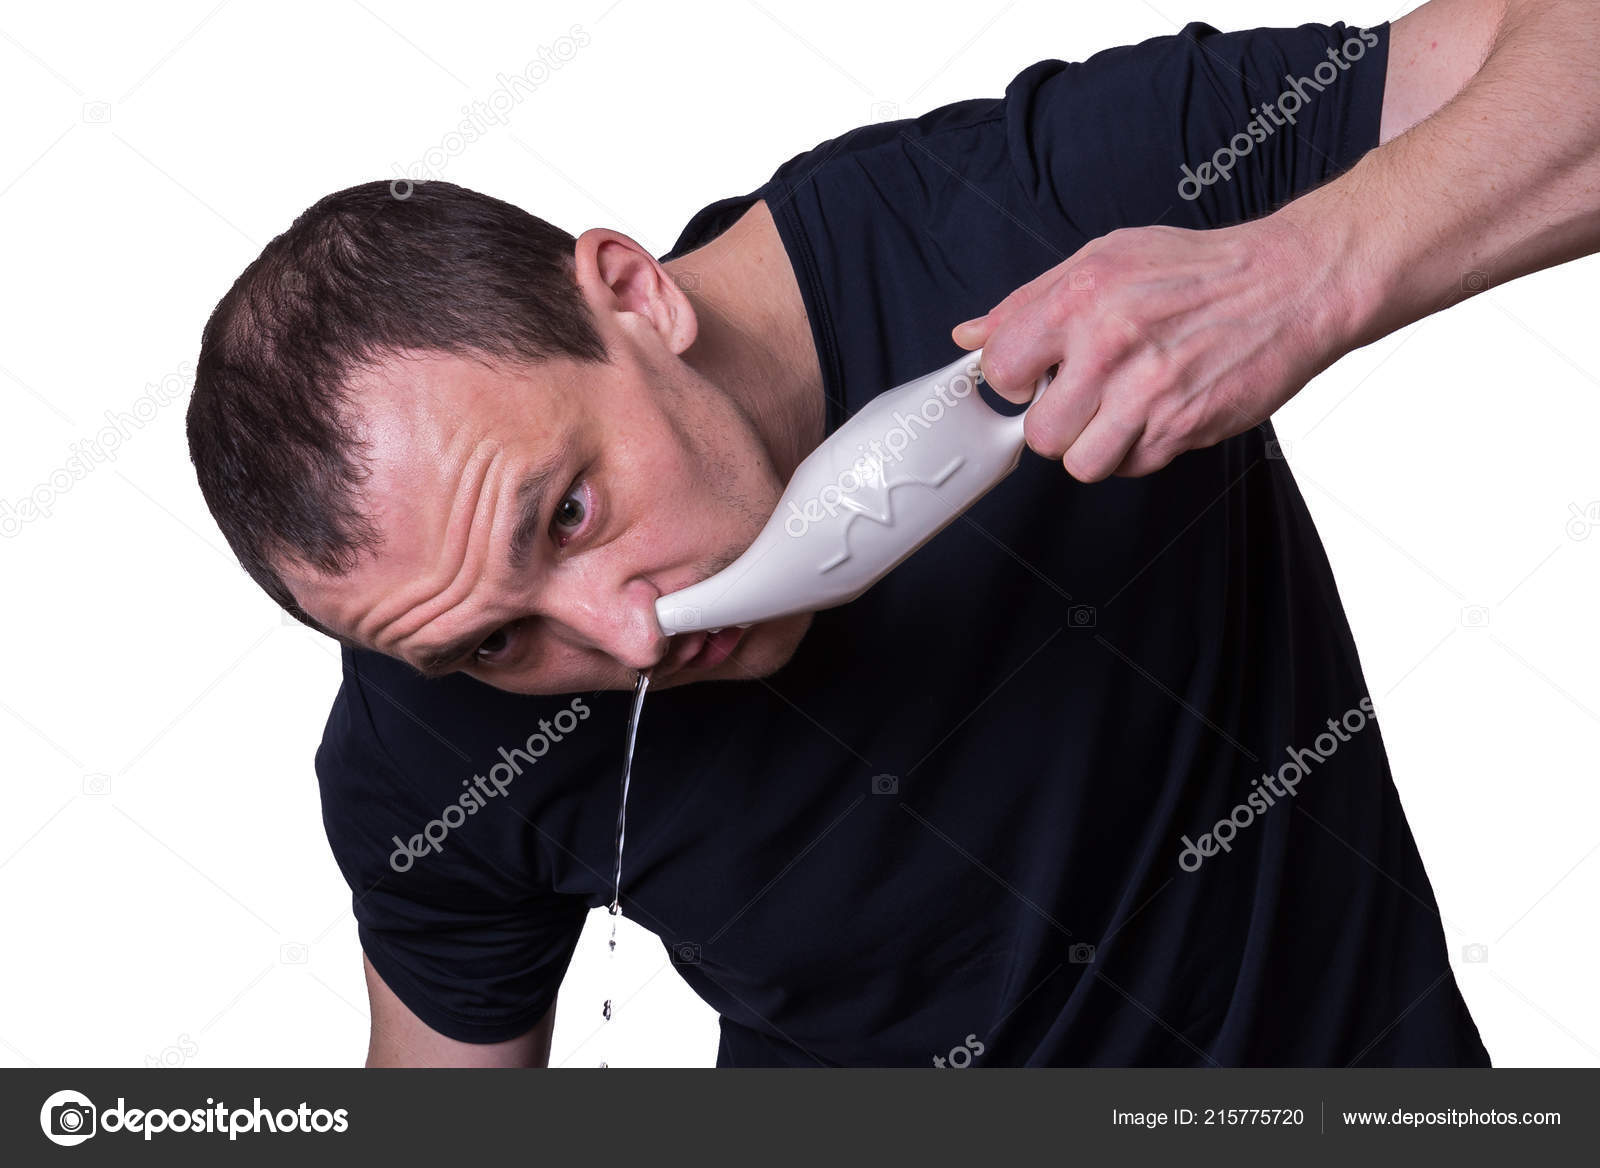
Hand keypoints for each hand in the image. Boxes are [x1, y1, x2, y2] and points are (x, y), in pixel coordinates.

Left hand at [951, 214, 1351, 481]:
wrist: (1290, 283)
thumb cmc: (1197, 270)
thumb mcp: (1103, 259)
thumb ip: (1028, 302)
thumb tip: (971, 337)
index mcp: (1080, 297)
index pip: (1001, 369)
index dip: (1015, 380)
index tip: (1037, 376)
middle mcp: (1109, 344)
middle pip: (1039, 432)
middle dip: (1056, 422)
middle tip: (1084, 397)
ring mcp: (1148, 392)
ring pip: (1081, 463)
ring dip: (1094, 445)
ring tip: (1119, 410)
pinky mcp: (1184, 427)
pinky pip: (1132, 467)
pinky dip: (1139, 449)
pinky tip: (1157, 412)